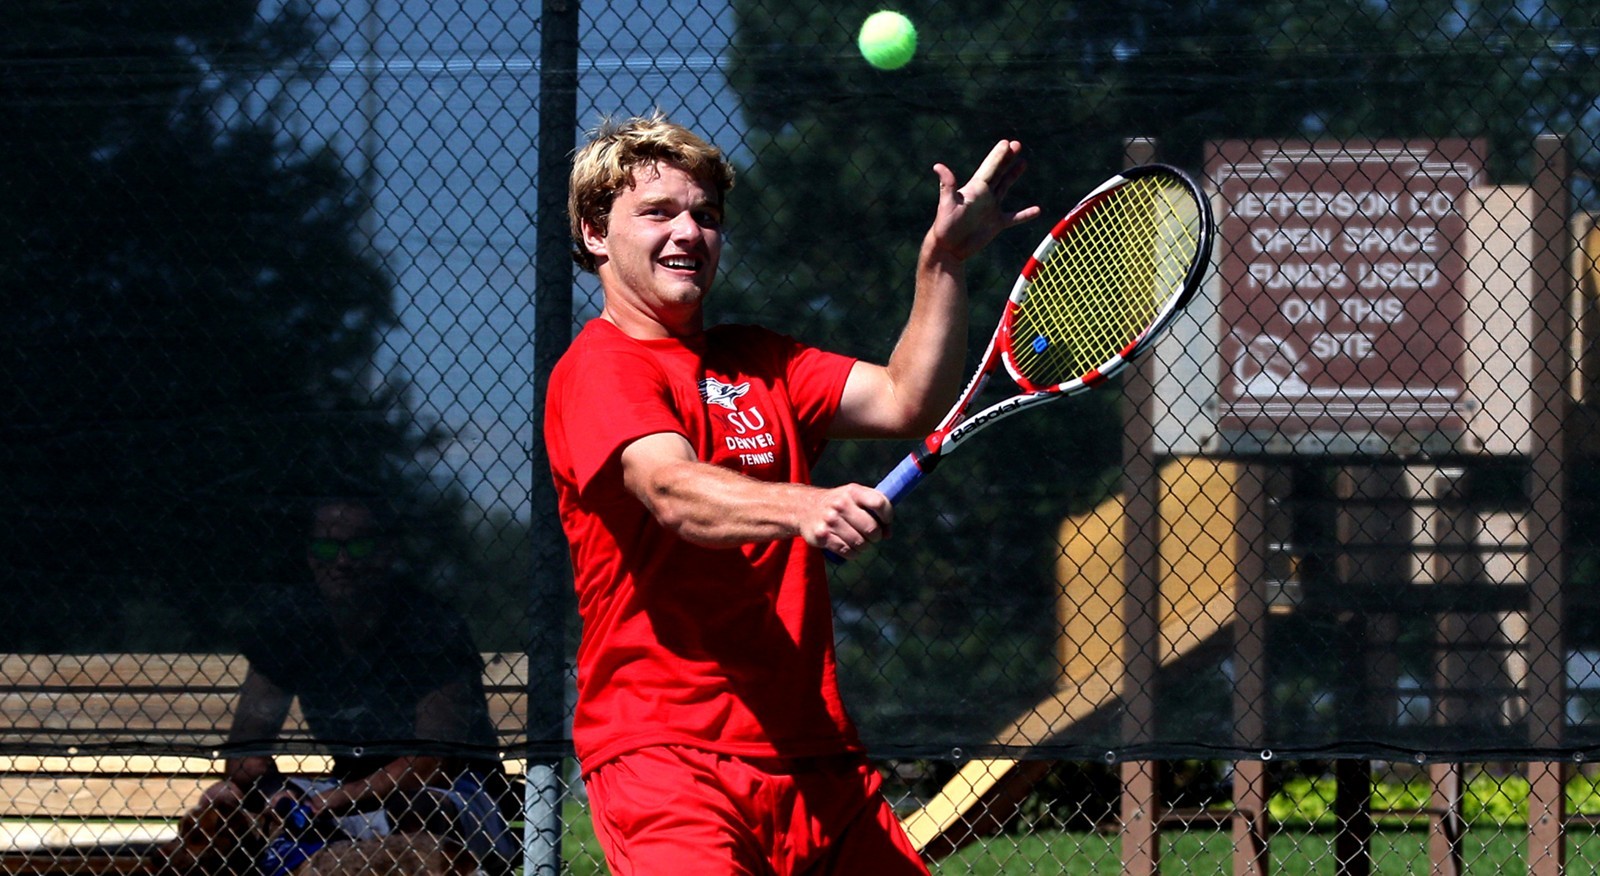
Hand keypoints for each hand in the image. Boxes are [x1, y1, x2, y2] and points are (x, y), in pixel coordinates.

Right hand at [800, 484, 892, 555]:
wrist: (803, 507)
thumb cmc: (838, 504)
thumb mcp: (854, 496)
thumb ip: (874, 509)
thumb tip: (888, 533)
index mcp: (853, 491)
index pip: (880, 503)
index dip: (888, 517)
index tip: (885, 523)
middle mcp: (841, 504)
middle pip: (872, 528)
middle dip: (876, 536)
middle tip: (871, 536)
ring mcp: (830, 520)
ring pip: (860, 543)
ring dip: (864, 546)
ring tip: (859, 541)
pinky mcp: (822, 536)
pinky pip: (848, 552)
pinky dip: (853, 553)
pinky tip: (849, 546)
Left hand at [926, 140, 1041, 261]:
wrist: (949, 249)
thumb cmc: (945, 226)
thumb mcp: (947, 203)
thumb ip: (948, 185)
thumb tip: (938, 165)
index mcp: (975, 188)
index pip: (989, 168)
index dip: (998, 155)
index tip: (1007, 142)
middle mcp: (984, 196)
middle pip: (999, 172)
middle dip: (1008, 158)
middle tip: (1017, 144)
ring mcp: (991, 209)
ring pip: (1005, 187)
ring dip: (1013, 175)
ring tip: (1023, 162)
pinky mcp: (996, 224)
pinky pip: (1014, 217)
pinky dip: (1025, 214)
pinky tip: (1037, 210)